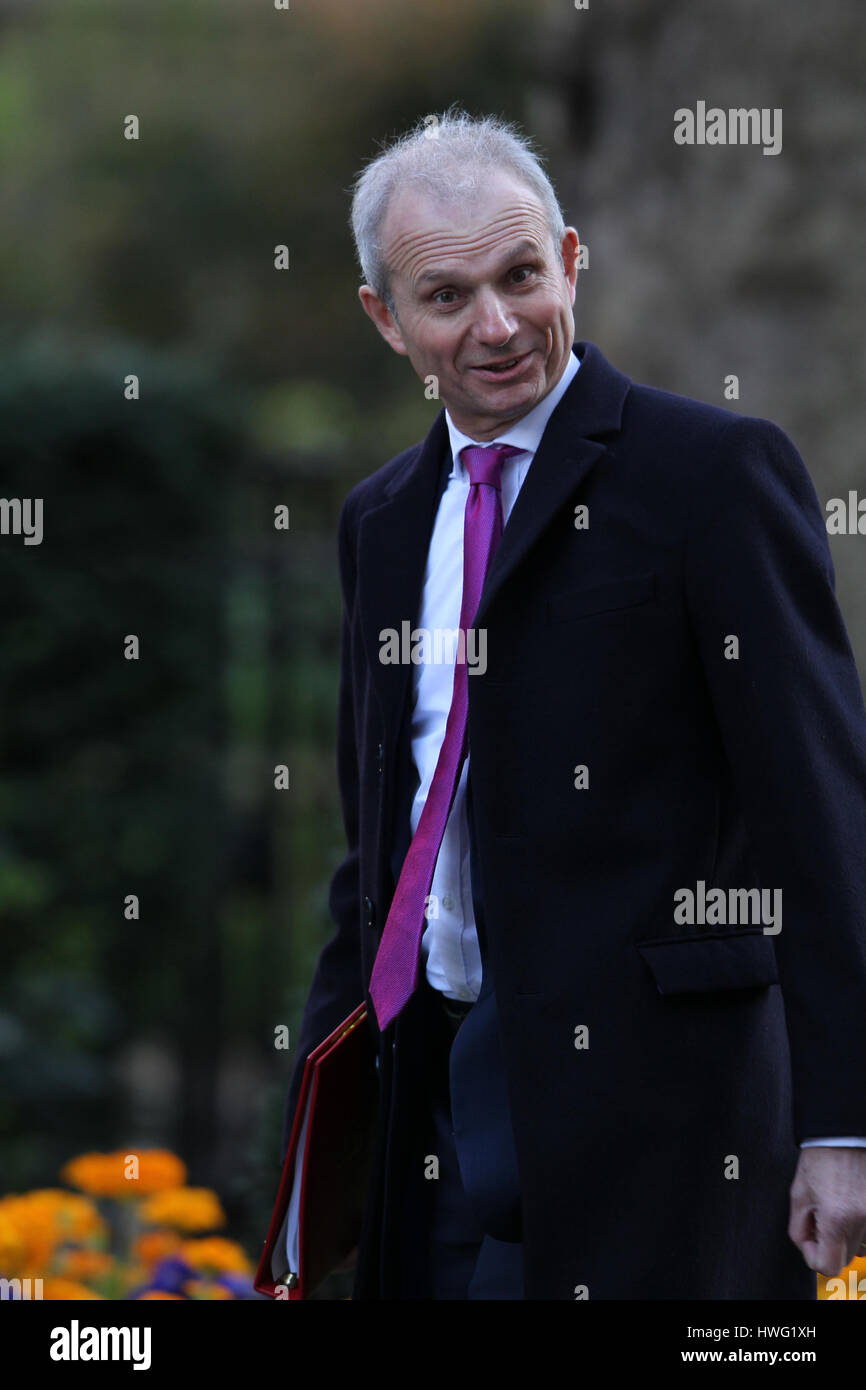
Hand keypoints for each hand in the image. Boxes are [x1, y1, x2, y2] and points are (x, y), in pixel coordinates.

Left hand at [788, 1147, 865, 1275]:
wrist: (844, 1134)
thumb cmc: (821, 1158)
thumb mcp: (799, 1193)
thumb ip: (799, 1228)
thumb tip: (808, 1249)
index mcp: (836, 1217)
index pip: (828, 1266)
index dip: (813, 1256)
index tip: (810, 1238)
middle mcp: (861, 1220)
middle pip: (845, 1257)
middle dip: (830, 1244)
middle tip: (821, 1218)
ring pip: (861, 1246)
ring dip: (847, 1236)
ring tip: (838, 1209)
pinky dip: (860, 1226)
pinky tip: (850, 1206)